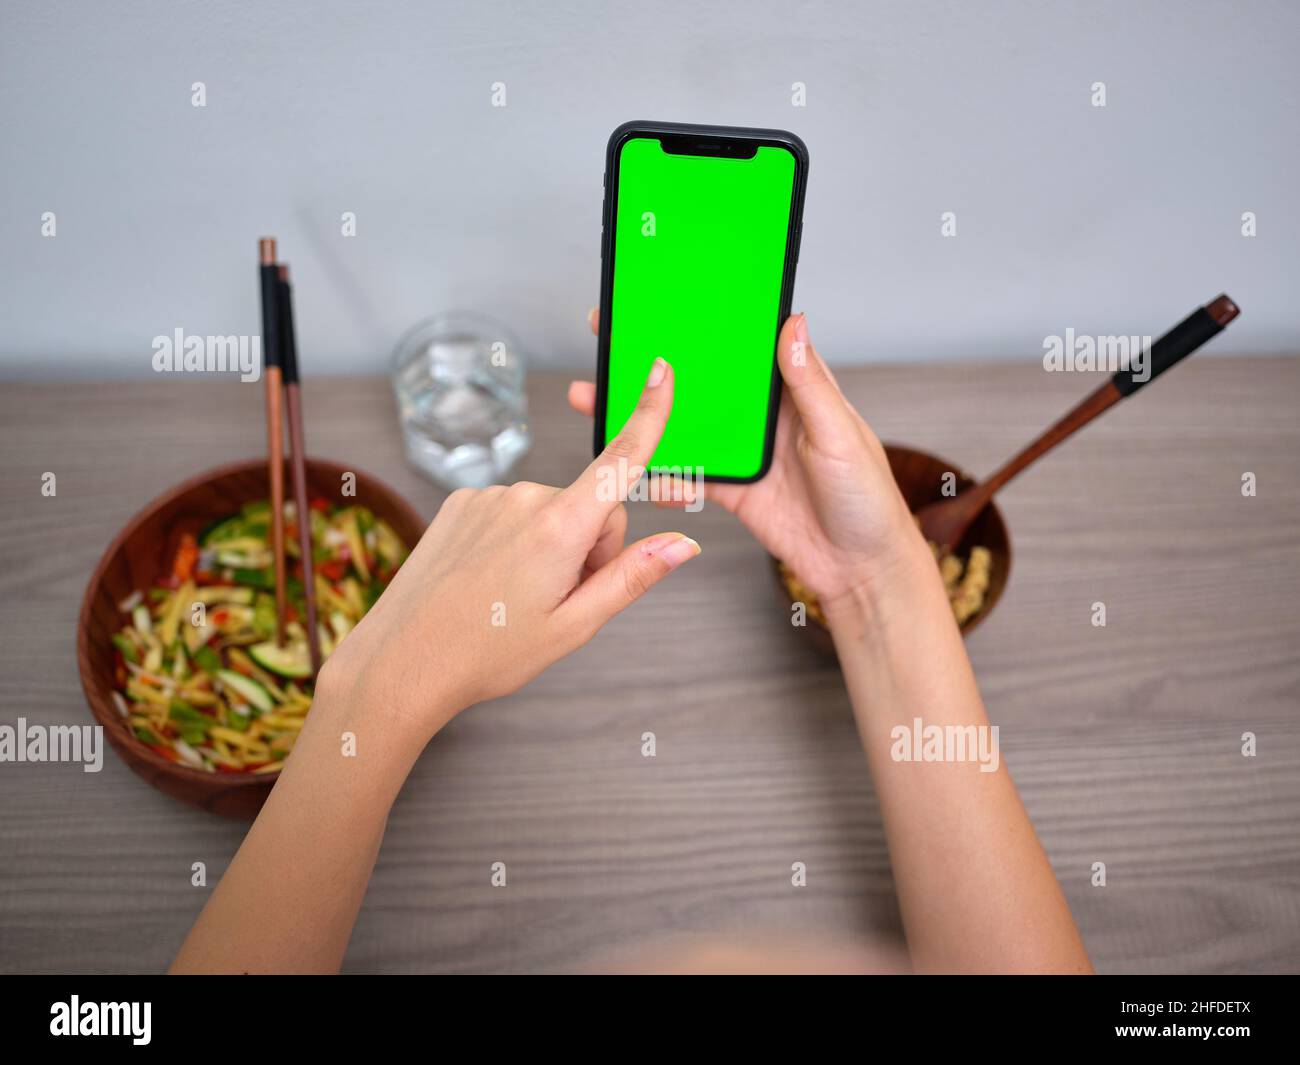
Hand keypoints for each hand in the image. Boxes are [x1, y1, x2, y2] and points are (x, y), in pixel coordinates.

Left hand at [317, 356, 699, 745]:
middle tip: (555, 600)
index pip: (620, 461)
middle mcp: (523, 497)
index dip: (648, 414)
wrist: (402, 662)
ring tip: (513, 596)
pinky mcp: (460, 502)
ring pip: (552, 513)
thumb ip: (632, 576)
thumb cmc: (489, 653)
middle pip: (591, 508)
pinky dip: (515, 541)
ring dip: (549, 547)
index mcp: (559, 528)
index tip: (661, 370)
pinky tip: (489, 580)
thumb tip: (684, 544)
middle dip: (588, 549)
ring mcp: (488, 497)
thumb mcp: (574, 626)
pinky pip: (513, 512)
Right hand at [571, 310, 928, 619]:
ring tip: (600, 399)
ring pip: (686, 426)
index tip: (669, 299)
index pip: (746, 344)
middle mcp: (764, 417)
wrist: (861, 570)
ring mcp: (744, 453)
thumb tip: (793, 323)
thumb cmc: (869, 499)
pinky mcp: (732, 490)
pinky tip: (642, 473)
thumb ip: (810, 384)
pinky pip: (690, 476)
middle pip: (704, 381)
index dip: (710, 321)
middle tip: (611, 341)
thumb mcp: (840, 435)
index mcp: (794, 390)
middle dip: (659, 363)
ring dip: (646, 416)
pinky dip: (664, 475)